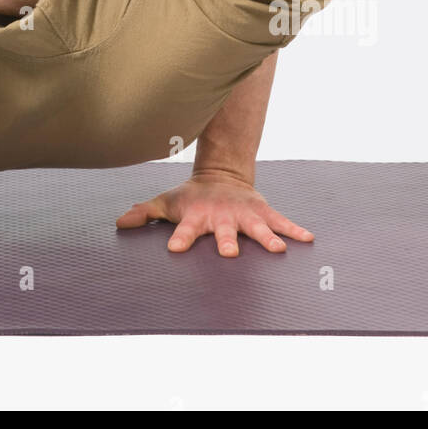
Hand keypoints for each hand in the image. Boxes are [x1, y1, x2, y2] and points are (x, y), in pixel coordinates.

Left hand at [116, 169, 314, 256]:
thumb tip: (119, 223)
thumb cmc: (191, 197)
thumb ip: (144, 213)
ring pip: (256, 228)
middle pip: (223, 231)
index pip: (186, 230)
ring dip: (266, 238)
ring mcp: (244, 215)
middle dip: (226, 241)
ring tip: (277, 249)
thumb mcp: (166, 203)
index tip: (174, 248)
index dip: (180, 238)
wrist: (222, 176)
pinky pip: (281, 221)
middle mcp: (222, 217)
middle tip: (229, 253)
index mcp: (197, 217)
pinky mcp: (262, 212)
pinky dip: (294, 230)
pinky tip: (308, 239)